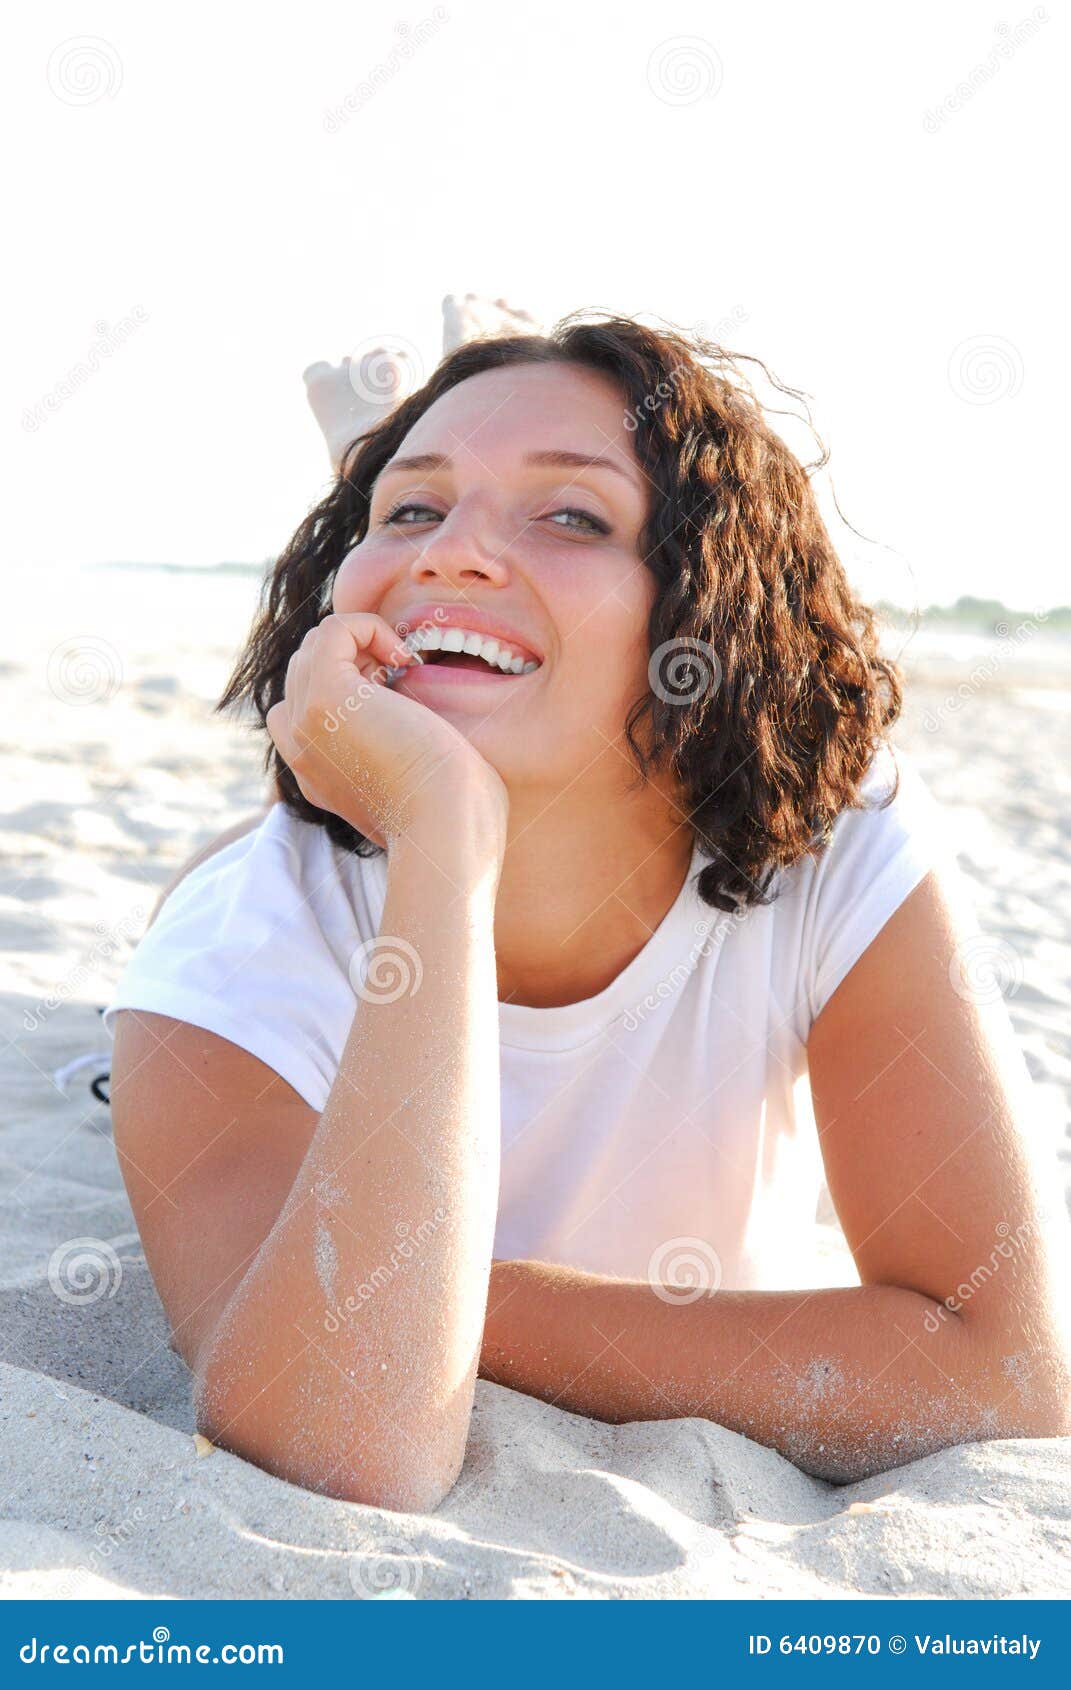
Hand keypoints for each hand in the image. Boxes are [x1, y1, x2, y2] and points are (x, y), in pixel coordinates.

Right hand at [266, 612, 507, 849]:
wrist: (448, 828)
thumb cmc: (452, 814)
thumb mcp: (412, 784)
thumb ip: (392, 756)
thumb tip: (407, 724)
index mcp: (316, 776)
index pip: (302, 709)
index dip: (346, 687)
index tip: (394, 701)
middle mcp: (300, 751)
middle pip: (305, 671)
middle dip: (352, 661)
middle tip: (399, 682)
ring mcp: (306, 723)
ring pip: (315, 648)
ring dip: (362, 644)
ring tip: (400, 671)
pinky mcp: (326, 697)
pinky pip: (333, 629)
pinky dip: (370, 627)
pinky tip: (404, 658)